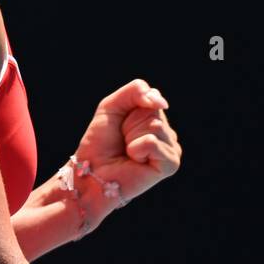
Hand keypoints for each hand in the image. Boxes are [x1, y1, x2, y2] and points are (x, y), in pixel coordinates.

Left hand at [73, 79, 180, 211]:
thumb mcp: (112, 106)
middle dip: (130, 124)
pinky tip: (134, 161)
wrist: (91, 172)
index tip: (121, 127)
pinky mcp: (171, 164)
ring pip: (154, 125)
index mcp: (157, 119)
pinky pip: (153, 142)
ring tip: (128, 152)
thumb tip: (163, 103)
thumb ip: (135, 91)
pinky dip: (136, 149)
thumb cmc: (101, 142)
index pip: (152, 96)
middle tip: (123, 142)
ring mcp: (172, 149)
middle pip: (154, 111)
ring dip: (132, 138)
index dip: (129, 109)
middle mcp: (168, 133)